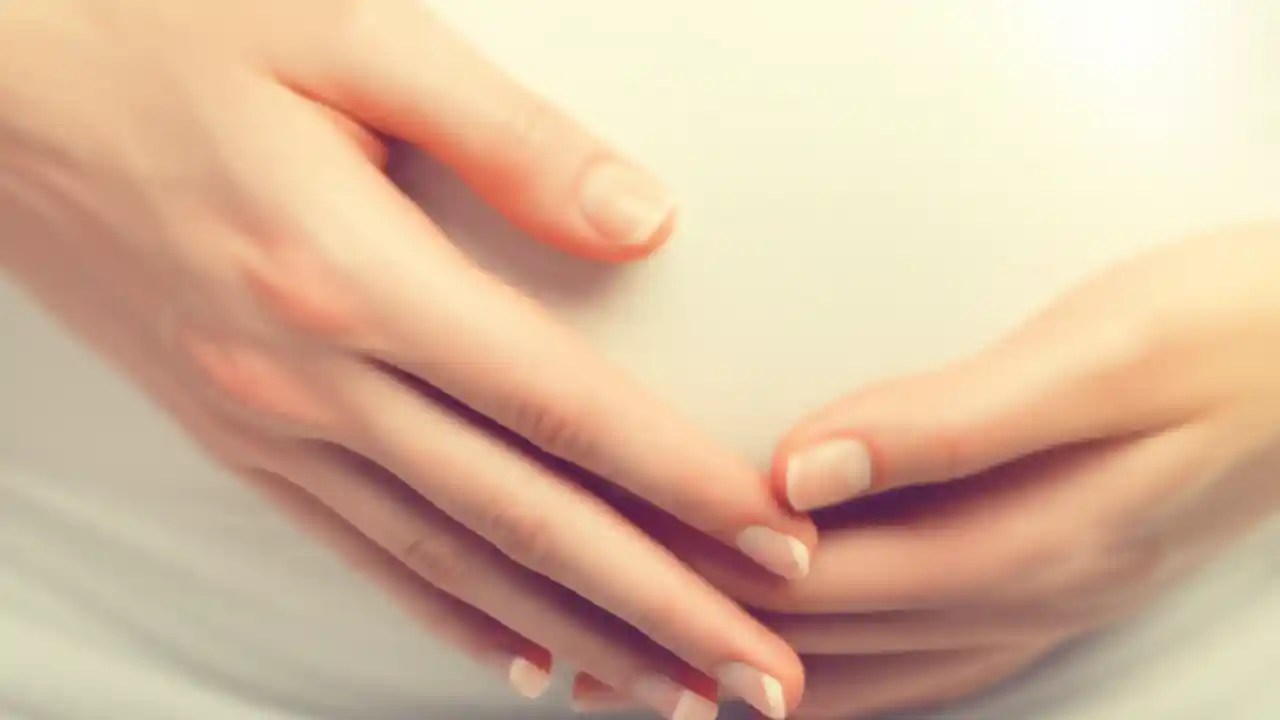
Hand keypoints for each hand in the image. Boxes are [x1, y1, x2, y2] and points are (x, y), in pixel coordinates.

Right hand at [0, 2, 813, 715]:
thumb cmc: (169, 35)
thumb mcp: (348, 34)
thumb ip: (509, 137)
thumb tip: (645, 225)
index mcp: (352, 272)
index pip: (563, 409)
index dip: (682, 488)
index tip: (778, 545)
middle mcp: (311, 377)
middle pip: (524, 520)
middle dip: (661, 609)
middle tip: (763, 680)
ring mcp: (269, 423)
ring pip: (453, 564)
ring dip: (578, 637)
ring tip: (674, 696)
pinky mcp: (238, 436)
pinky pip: (363, 555)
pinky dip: (454, 619)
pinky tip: (525, 663)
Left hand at [575, 225, 1279, 716]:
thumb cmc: (1228, 336)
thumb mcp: (1100, 356)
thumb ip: (948, 422)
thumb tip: (805, 470)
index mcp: (1024, 541)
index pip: (815, 579)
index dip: (700, 568)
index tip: (605, 546)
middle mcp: (1021, 601)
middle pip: (820, 639)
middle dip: (697, 629)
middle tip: (585, 617)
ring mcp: (1035, 612)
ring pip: (860, 676)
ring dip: (746, 674)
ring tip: (642, 673)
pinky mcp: (1043, 593)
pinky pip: (915, 672)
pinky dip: (829, 683)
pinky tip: (784, 686)